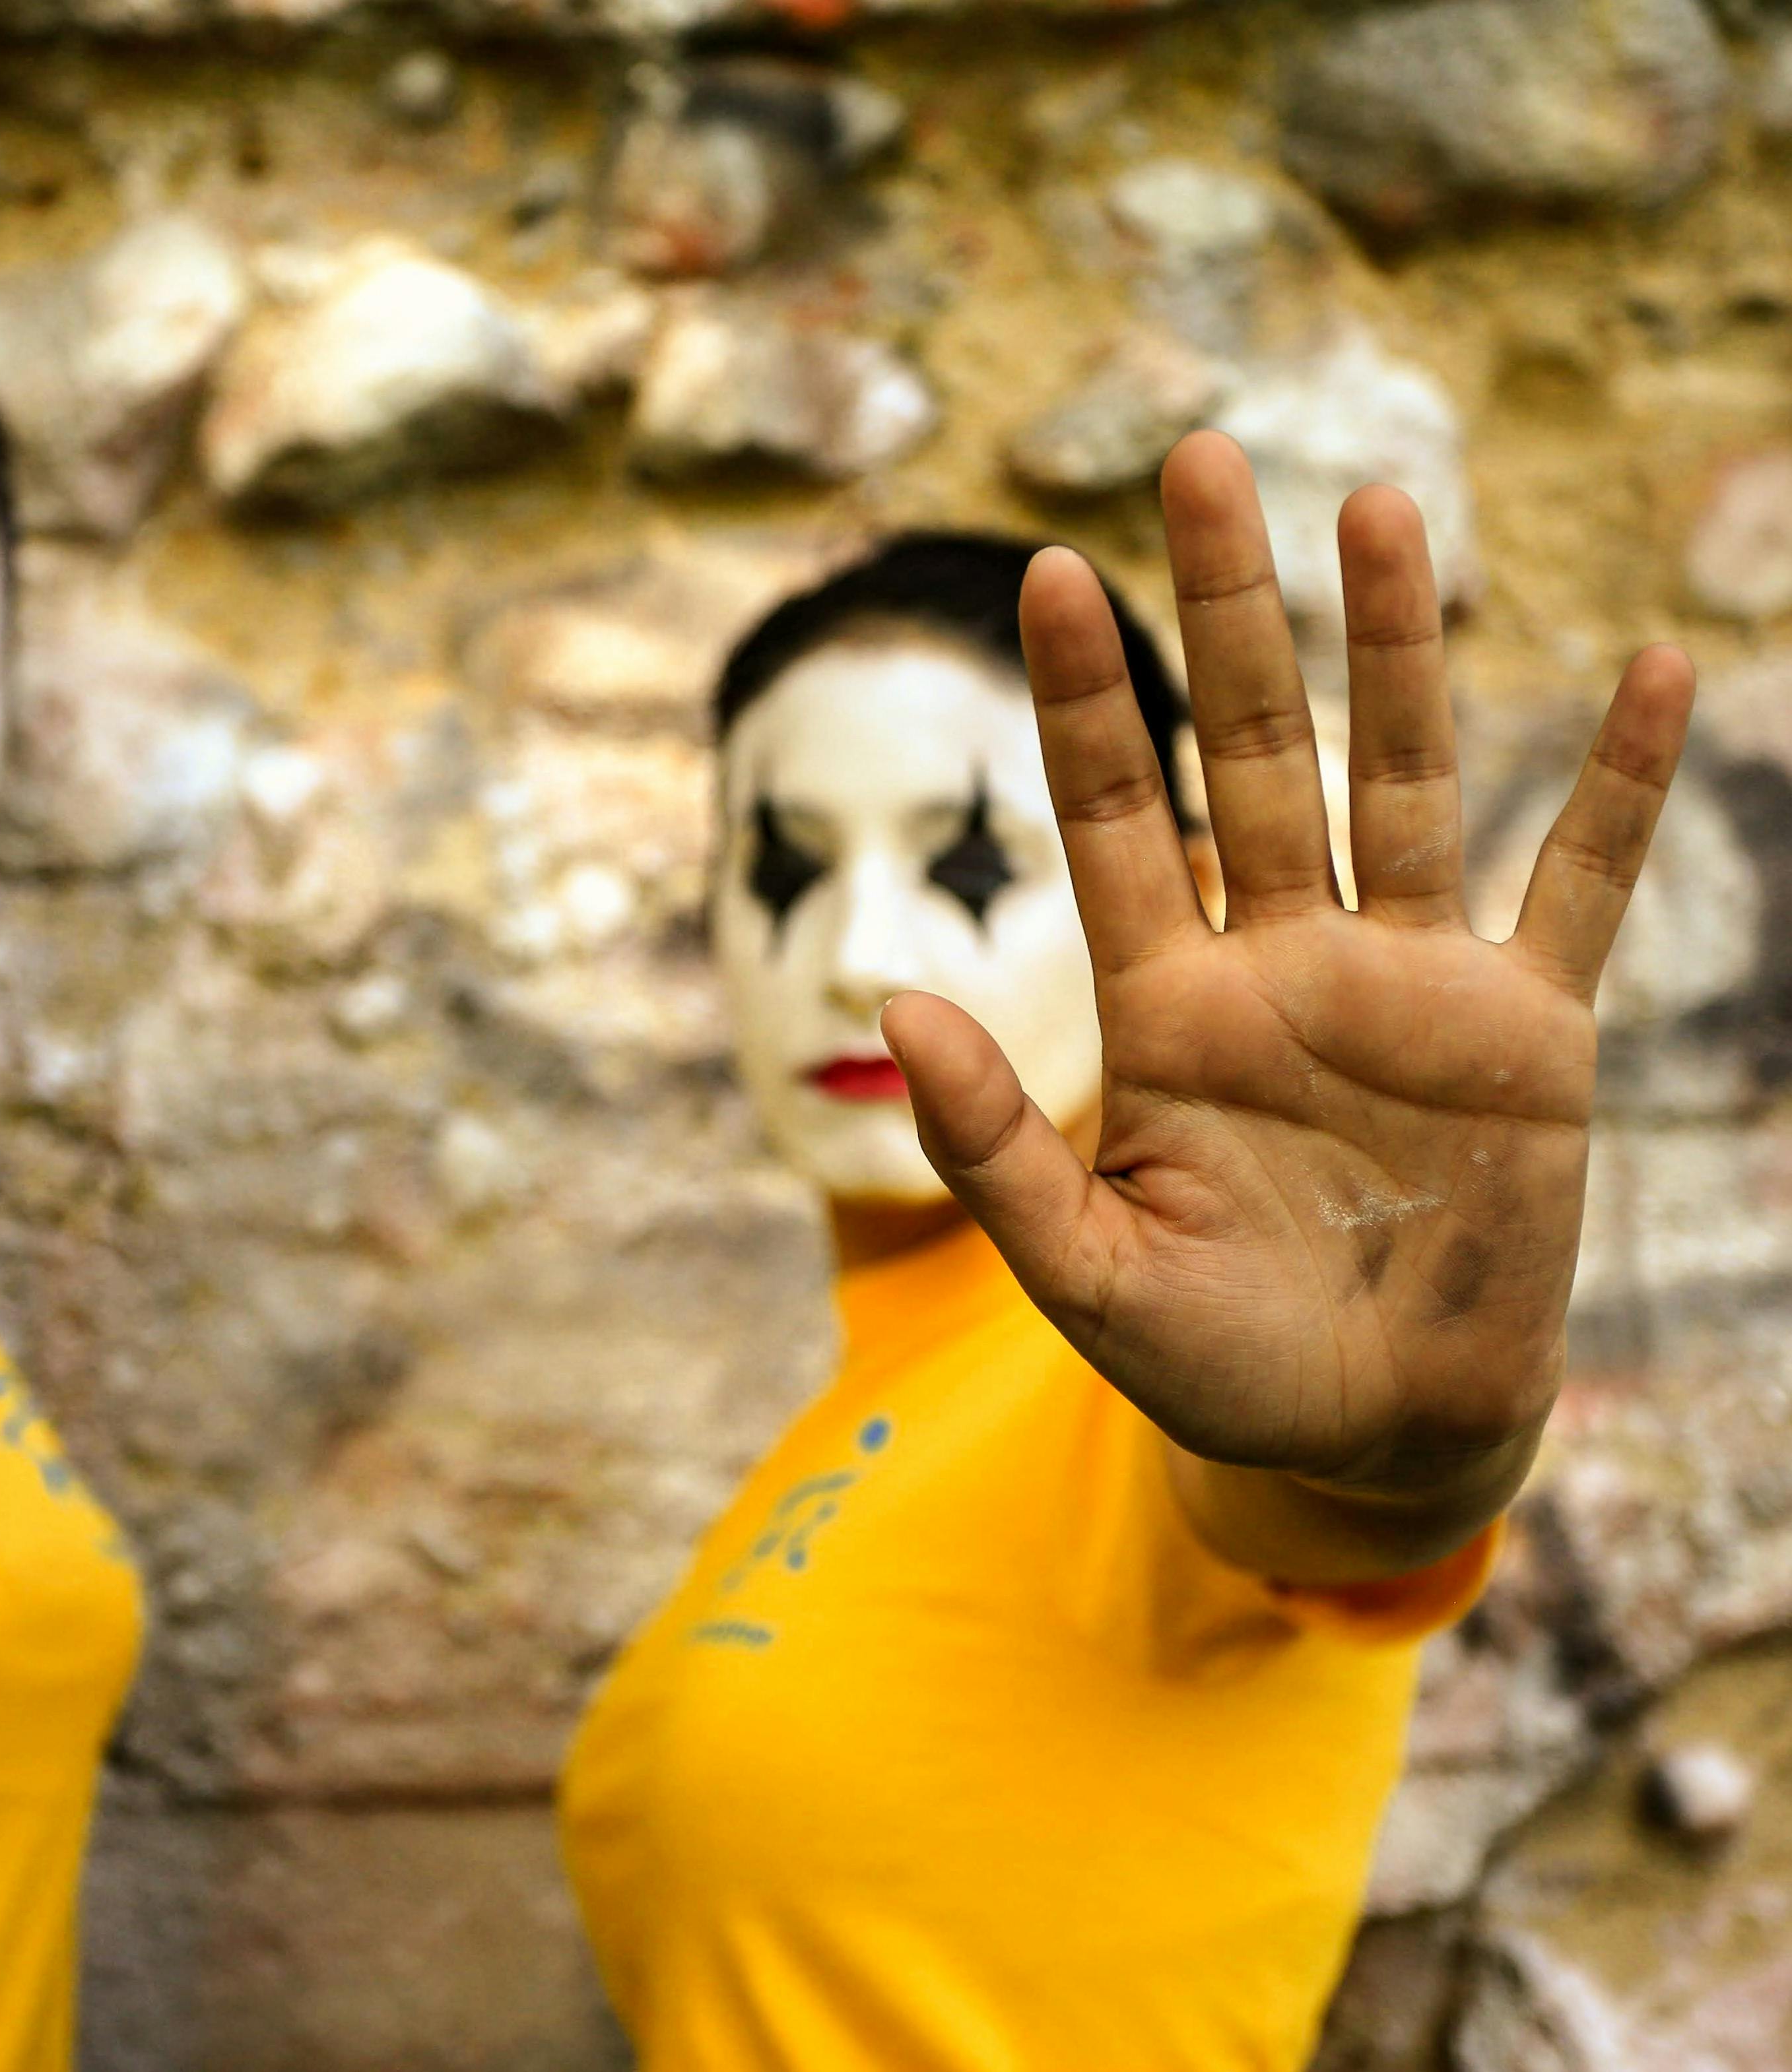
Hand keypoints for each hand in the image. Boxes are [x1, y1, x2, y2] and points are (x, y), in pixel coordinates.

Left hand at [884, 431, 1691, 1572]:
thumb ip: (988, 1151)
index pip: (1110, 815)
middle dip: (1224, 611)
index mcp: (1167, 1008)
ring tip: (1375, 505)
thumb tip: (898, 1011)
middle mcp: (1283, 962)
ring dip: (1391, 647)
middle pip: (1248, 748)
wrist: (1366, 1434)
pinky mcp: (1529, 1035)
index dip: (1080, 697)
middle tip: (1199, 458)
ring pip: (1396, 777)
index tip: (1037, 570)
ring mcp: (1410, 985)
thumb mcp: (1081, 1270)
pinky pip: (1580, 885)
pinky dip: (1617, 788)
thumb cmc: (1213, 1362)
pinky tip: (1653, 671)